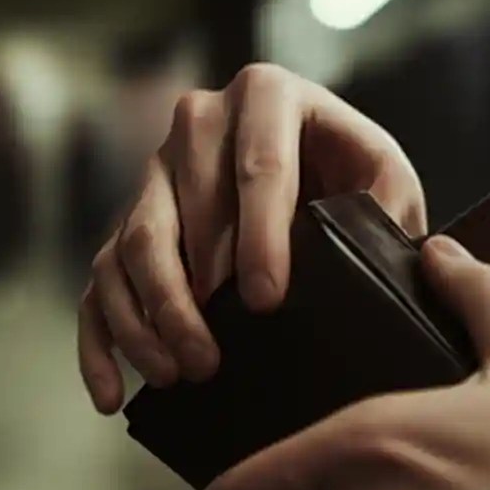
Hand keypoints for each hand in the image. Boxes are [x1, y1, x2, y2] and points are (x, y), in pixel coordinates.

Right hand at [77, 64, 425, 413]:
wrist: (310, 165)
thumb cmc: (348, 172)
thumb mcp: (382, 171)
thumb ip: (389, 199)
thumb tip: (376, 248)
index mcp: (265, 95)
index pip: (258, 167)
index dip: (259, 236)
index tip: (266, 301)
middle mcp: (196, 123)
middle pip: (182, 213)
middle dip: (193, 295)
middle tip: (214, 359)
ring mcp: (155, 173)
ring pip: (132, 247)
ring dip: (147, 319)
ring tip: (177, 375)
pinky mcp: (128, 220)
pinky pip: (100, 281)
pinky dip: (100, 341)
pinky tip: (109, 395)